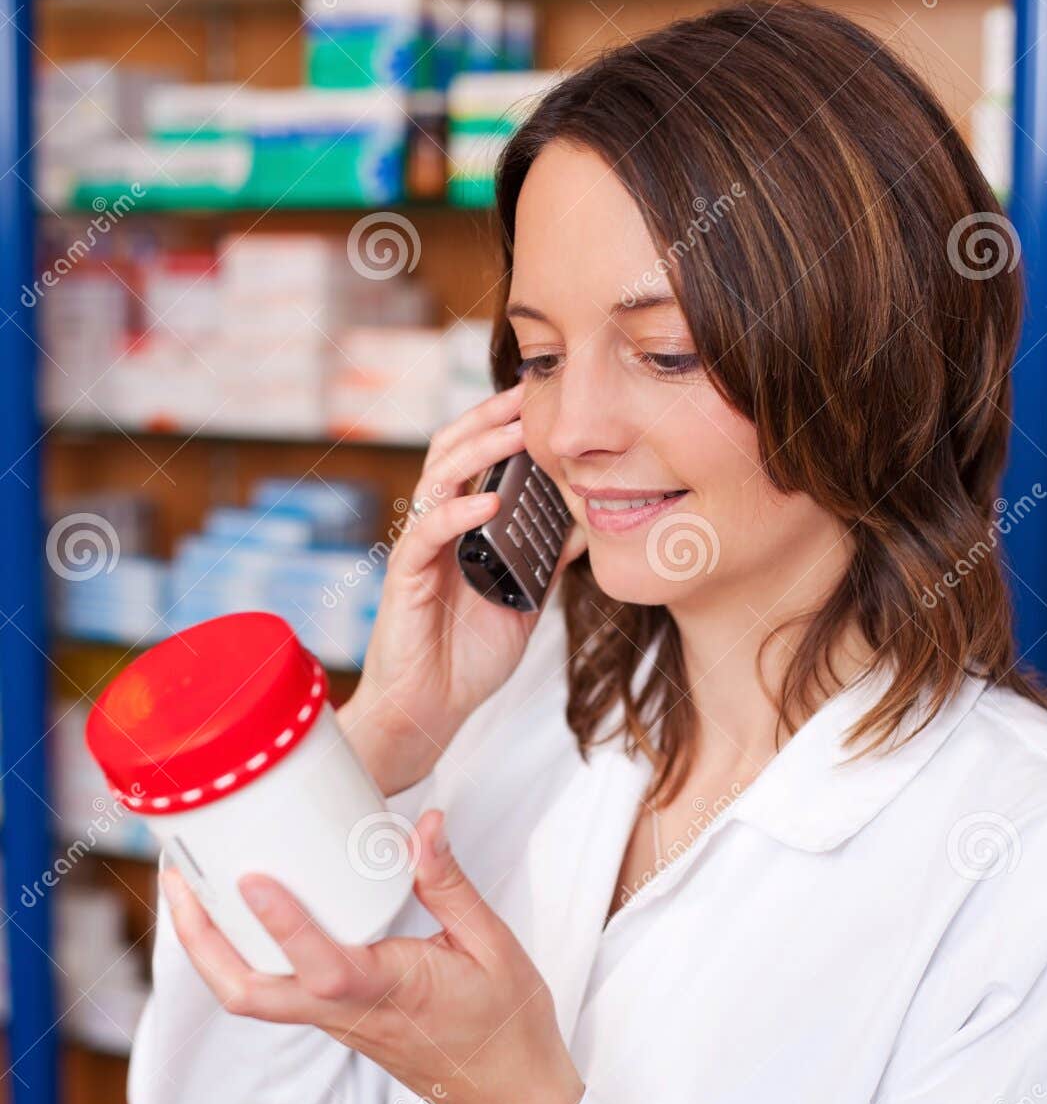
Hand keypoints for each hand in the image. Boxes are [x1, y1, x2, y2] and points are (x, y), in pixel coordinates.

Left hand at [160, 808, 584, 1103]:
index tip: (252, 878)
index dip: (284, 926)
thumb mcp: (494, 946)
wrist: (503, 1095)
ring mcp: (333, 1020)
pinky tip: (235, 912)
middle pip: (250, 995)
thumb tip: (425, 825)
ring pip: (250, 996)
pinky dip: (238, 953)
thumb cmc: (504, 1024)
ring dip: (209, 948)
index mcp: (391, 992)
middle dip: (203, 942)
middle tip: (180, 879)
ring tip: (189, 886)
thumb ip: (450, 885)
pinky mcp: (331, 1017)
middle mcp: (348, 1011)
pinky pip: (270, 990)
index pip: (325, 968)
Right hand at [340, 382, 586, 796]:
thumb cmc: (468, 657)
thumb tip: (584, 525)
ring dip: (477, 453)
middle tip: (527, 395)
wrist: (430, 708)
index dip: (502, 427)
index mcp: (462, 528)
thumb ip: (544, 562)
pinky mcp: (405, 578)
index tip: (542, 400)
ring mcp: (418, 549)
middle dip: (488, 420)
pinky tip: (487, 502)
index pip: (476, 460)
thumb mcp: (524, 601)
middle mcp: (436, 529)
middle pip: (452, 452)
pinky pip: (426, 535)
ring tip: (514, 434)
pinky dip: (457, 514)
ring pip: (438, 480)